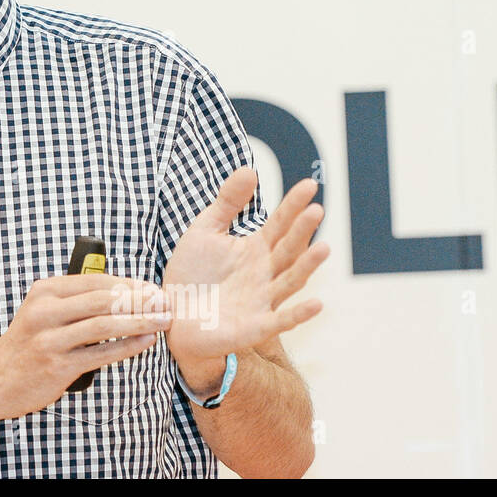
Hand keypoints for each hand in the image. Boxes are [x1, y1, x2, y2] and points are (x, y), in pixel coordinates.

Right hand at [0, 273, 174, 420]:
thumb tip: (123, 294)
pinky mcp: (57, 365)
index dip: (129, 283)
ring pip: (105, 325)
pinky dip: (127, 346)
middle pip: (104, 299)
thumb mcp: (42, 312)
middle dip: (140, 300)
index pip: (96, 281)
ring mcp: (50, 338)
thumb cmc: (26, 345)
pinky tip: (146, 341)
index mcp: (44, 291)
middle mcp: (45, 311)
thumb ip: (74, 301)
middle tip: (165, 302)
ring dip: (140, 321)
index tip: (152, 288)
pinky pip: (101, 353)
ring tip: (163, 320)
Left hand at [162, 167, 329, 365]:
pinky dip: (298, 315)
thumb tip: (249, 169)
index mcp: (255, 249)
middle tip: (316, 210)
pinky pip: (280, 321)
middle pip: (288, 249)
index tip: (310, 184)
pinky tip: (317, 304)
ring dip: (307, 267)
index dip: (293, 205)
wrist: (173, 315)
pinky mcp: (254, 327)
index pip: (279, 223)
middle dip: (302, 231)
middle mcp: (265, 273)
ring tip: (323, 248)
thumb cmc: (193, 273)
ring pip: (290, 281)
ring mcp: (262, 300)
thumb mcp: (205, 231)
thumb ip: (227, 202)